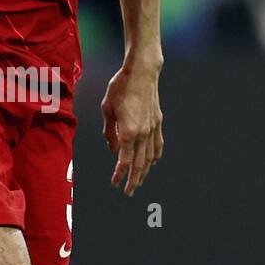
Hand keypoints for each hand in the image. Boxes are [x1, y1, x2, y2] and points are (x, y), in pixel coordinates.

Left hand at [101, 63, 163, 195]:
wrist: (142, 72)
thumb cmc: (121, 87)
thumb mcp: (106, 109)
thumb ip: (109, 131)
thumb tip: (112, 148)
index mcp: (129, 131)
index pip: (124, 161)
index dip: (119, 174)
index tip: (114, 183)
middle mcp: (143, 133)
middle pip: (140, 164)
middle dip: (133, 180)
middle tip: (128, 192)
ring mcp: (153, 128)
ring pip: (150, 157)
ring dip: (145, 171)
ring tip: (139, 181)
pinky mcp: (158, 122)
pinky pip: (158, 144)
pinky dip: (156, 156)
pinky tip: (153, 162)